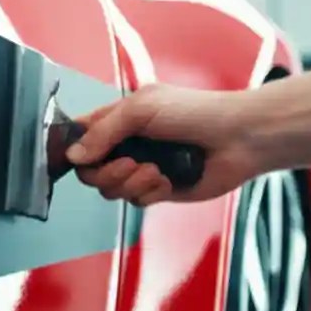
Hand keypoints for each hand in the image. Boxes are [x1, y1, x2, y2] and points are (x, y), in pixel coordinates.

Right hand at [65, 84, 261, 206]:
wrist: (238, 139)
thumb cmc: (196, 112)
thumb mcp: (141, 109)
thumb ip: (103, 132)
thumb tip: (73, 156)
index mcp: (118, 119)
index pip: (80, 137)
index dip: (75, 150)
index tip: (83, 157)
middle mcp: (126, 145)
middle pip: (90, 171)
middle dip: (107, 172)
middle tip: (130, 162)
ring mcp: (140, 169)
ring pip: (110, 190)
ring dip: (131, 182)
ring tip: (155, 170)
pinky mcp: (157, 191)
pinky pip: (135, 201)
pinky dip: (150, 192)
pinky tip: (168, 180)